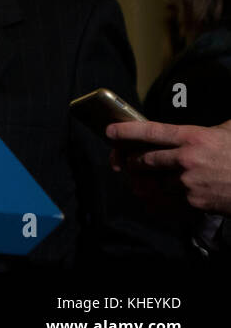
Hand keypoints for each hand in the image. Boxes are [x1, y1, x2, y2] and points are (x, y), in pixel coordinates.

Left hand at [108, 119, 230, 216]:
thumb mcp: (229, 131)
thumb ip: (212, 128)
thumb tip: (209, 125)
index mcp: (193, 137)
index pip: (151, 131)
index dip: (126, 131)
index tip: (109, 131)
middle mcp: (186, 159)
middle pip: (145, 159)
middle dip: (131, 161)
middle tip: (124, 161)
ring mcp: (188, 182)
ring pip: (153, 182)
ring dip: (142, 182)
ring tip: (136, 180)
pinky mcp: (194, 202)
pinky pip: (167, 201)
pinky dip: (156, 200)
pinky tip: (151, 199)